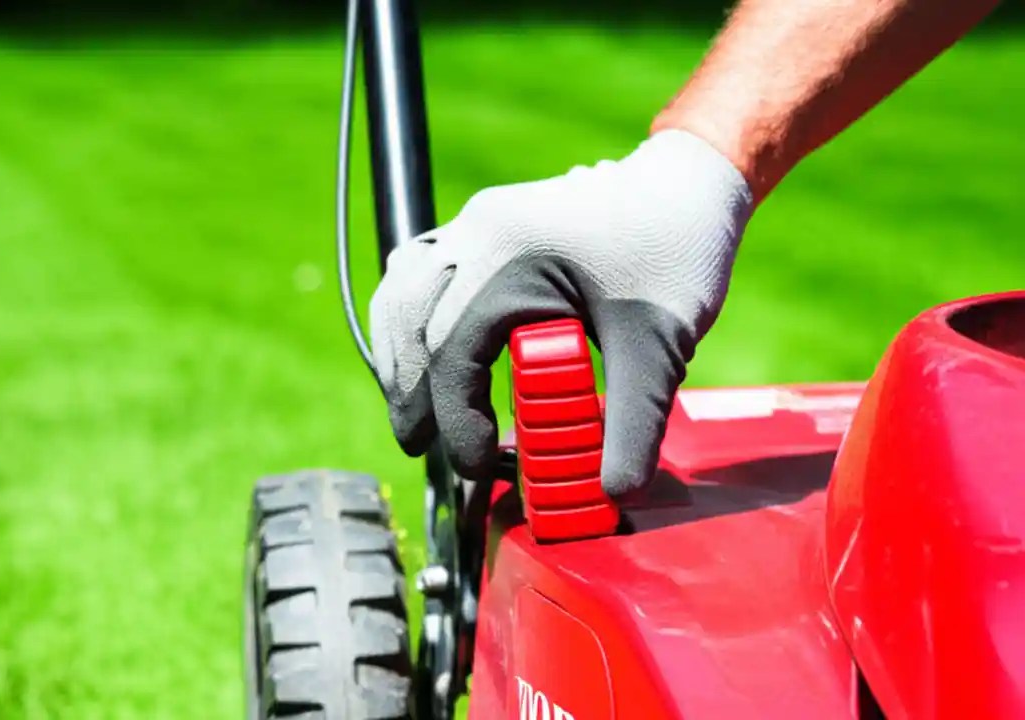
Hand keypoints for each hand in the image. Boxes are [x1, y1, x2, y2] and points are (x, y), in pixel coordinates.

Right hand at [369, 130, 753, 493]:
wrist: (688, 180)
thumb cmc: (674, 253)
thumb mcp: (659, 345)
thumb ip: (634, 422)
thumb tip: (611, 493)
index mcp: (513, 257)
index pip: (452, 351)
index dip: (455, 418)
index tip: (477, 465)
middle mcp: (479, 232)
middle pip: (411, 321)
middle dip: (410, 394)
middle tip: (421, 449)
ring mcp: (474, 222)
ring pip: (401, 290)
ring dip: (398, 354)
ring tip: (413, 410)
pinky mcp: (481, 225)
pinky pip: (417, 270)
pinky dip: (409, 319)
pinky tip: (421, 354)